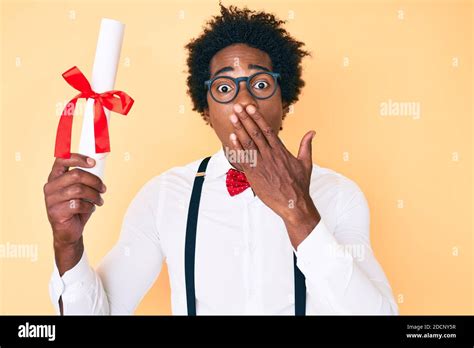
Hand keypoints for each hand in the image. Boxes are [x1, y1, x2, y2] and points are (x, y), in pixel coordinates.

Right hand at [44, 153, 105, 246]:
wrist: (69, 231)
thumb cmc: (76, 208)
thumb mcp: (80, 190)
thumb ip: (84, 178)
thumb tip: (99, 164)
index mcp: (55, 177)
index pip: (62, 160)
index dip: (78, 158)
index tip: (93, 162)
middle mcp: (50, 186)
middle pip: (76, 175)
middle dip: (94, 181)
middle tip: (103, 188)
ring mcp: (51, 200)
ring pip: (79, 190)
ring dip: (94, 195)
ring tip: (99, 201)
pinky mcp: (56, 212)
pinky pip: (78, 205)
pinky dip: (89, 206)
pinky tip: (90, 209)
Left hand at [228, 103, 320, 246]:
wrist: (294, 204)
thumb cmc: (300, 184)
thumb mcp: (306, 163)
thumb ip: (306, 145)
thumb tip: (312, 132)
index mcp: (281, 151)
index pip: (267, 130)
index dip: (257, 117)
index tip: (250, 107)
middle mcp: (270, 155)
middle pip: (255, 133)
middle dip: (245, 119)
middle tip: (237, 107)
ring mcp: (261, 164)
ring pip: (248, 143)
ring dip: (239, 129)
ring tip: (232, 117)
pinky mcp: (253, 175)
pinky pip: (243, 158)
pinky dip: (237, 148)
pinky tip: (231, 137)